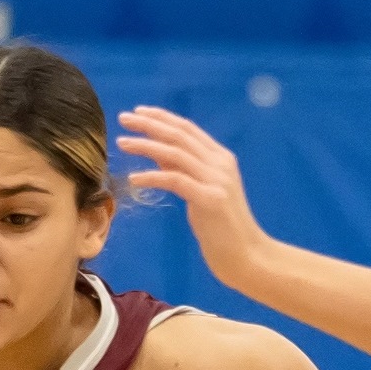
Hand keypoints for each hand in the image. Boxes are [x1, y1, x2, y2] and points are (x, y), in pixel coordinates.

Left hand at [117, 107, 271, 290]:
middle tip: (124, 118)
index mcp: (221, 158)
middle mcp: (220, 164)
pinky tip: (134, 179)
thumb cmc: (224, 230)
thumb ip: (185, 171)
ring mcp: (217, 181)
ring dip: (146, 145)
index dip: (162, 118)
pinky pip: (175, 180)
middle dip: (149, 124)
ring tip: (122, 142)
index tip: (138, 112)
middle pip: (180, 135)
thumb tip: (159, 154)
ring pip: (175, 153)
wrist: (248, 257)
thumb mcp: (203, 193)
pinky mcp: (210, 200)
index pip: (188, 129)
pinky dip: (152, 177)